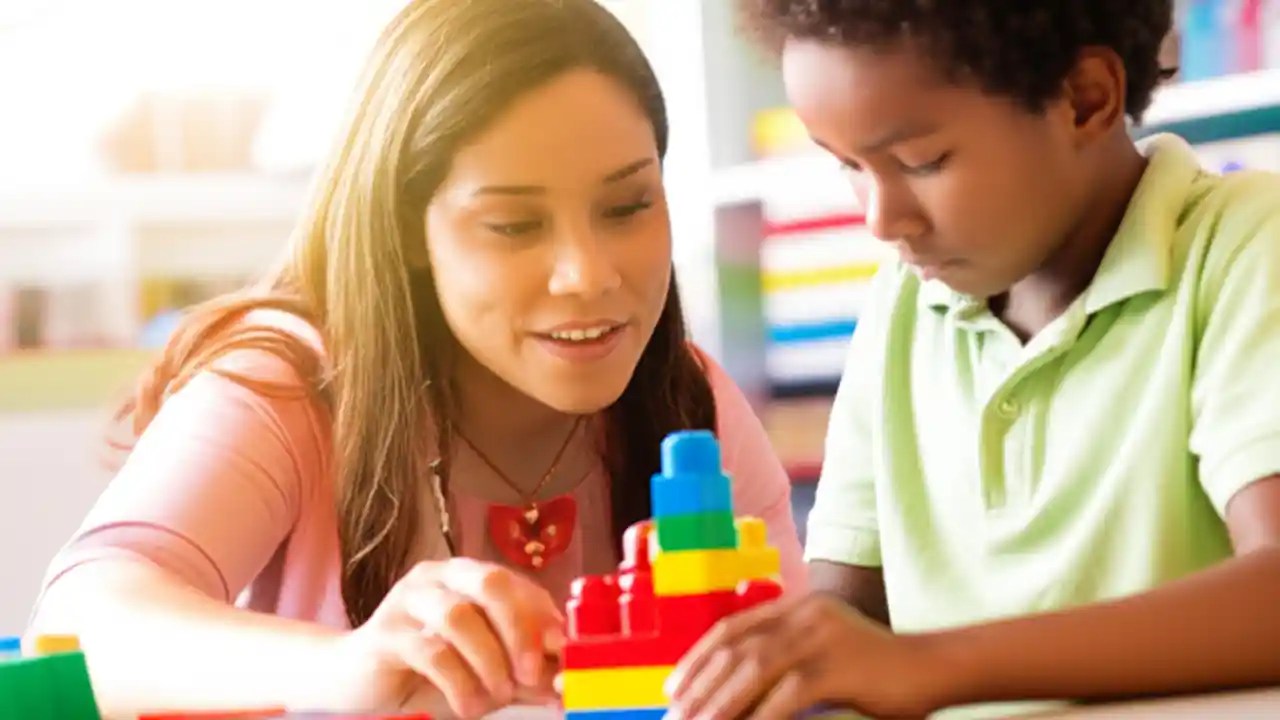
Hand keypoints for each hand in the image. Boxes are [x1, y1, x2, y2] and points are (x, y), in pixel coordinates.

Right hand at [332, 558, 564, 717]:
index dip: (543, 617)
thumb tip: (565, 680)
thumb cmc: (426, 675)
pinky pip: (431, 651)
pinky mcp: (384, 634)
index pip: (517, 584)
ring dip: (488, 660)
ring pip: (459, 617)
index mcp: (467, 577)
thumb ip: (522, 672)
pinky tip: (469, 705)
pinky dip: (460, 682)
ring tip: (497, 695)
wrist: (352, 685)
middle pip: (490, 583)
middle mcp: (438, 578)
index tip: (561, 654)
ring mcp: (407, 601)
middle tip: (530, 672)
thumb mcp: (484, 672)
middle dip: (518, 629)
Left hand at [665, 594, 944, 719]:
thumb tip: (737, 692)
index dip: (698, 657)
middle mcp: (805, 614)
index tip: (673, 687)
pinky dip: (759, 718)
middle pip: (736, 648)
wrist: (935, 670)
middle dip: (700, 685)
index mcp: (798, 607)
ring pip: (753, 668)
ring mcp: (822, 636)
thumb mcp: (825, 655)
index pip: (733, 628)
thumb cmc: (879, 673)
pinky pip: (786, 695)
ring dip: (720, 703)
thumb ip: (787, 662)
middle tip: (675, 717)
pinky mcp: (838, 665)